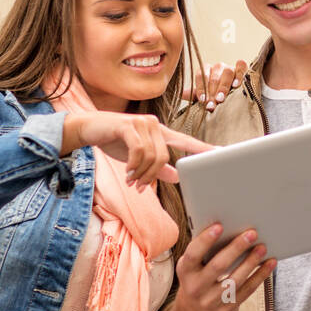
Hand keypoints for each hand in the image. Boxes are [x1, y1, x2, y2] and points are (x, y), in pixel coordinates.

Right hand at [62, 112, 212, 189]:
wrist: (88, 128)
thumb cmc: (116, 141)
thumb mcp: (138, 157)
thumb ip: (159, 167)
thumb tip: (178, 177)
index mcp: (162, 132)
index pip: (187, 141)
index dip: (204, 149)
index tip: (222, 153)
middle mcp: (156, 125)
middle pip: (165, 157)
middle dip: (152, 176)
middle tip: (140, 187)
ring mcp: (142, 123)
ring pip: (152, 156)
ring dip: (140, 174)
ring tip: (131, 181)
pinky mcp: (128, 125)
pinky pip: (138, 151)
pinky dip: (133, 166)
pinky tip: (127, 172)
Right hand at [171, 222, 275, 310]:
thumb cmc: (198, 277)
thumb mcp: (194, 266)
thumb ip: (205, 250)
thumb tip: (230, 227)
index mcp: (185, 271)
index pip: (194, 255)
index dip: (205, 240)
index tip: (219, 226)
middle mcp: (196, 288)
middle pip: (218, 266)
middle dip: (236, 248)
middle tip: (251, 233)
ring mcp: (211, 302)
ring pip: (235, 280)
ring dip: (251, 262)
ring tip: (262, 247)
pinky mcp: (226, 310)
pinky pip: (247, 291)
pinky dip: (260, 275)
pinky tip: (270, 263)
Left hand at [187, 59, 247, 111]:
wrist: (230, 92)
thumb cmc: (215, 94)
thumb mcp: (203, 95)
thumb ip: (193, 94)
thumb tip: (180, 94)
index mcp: (206, 71)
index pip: (201, 76)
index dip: (201, 88)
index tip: (203, 100)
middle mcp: (217, 67)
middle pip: (214, 77)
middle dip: (212, 92)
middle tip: (212, 104)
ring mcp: (229, 67)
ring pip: (227, 72)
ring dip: (224, 86)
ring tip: (221, 98)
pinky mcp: (241, 68)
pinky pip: (241, 66)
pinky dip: (239, 74)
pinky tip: (236, 85)